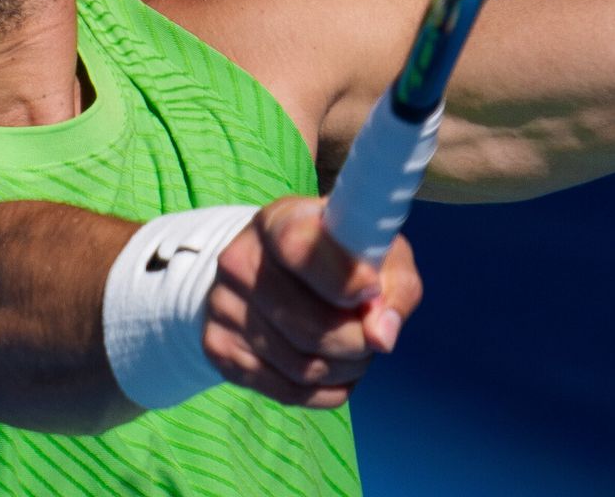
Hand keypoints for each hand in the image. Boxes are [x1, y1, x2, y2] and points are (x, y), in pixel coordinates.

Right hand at [203, 196, 422, 407]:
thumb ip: (394, 287)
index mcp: (279, 221)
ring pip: (303, 366)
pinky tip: (334, 371)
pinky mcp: (219, 348)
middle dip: (358, 343)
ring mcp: (223, 307)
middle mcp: (241, 261)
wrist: (266, 271)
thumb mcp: (375, 252)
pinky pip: (288, 392)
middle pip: (311, 327)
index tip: (371, 291)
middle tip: (372, 337)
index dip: (342, 277)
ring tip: (356, 353)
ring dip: (346, 370)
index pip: (301, 247)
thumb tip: (383, 337)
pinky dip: (326, 390)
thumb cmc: (337, 257)